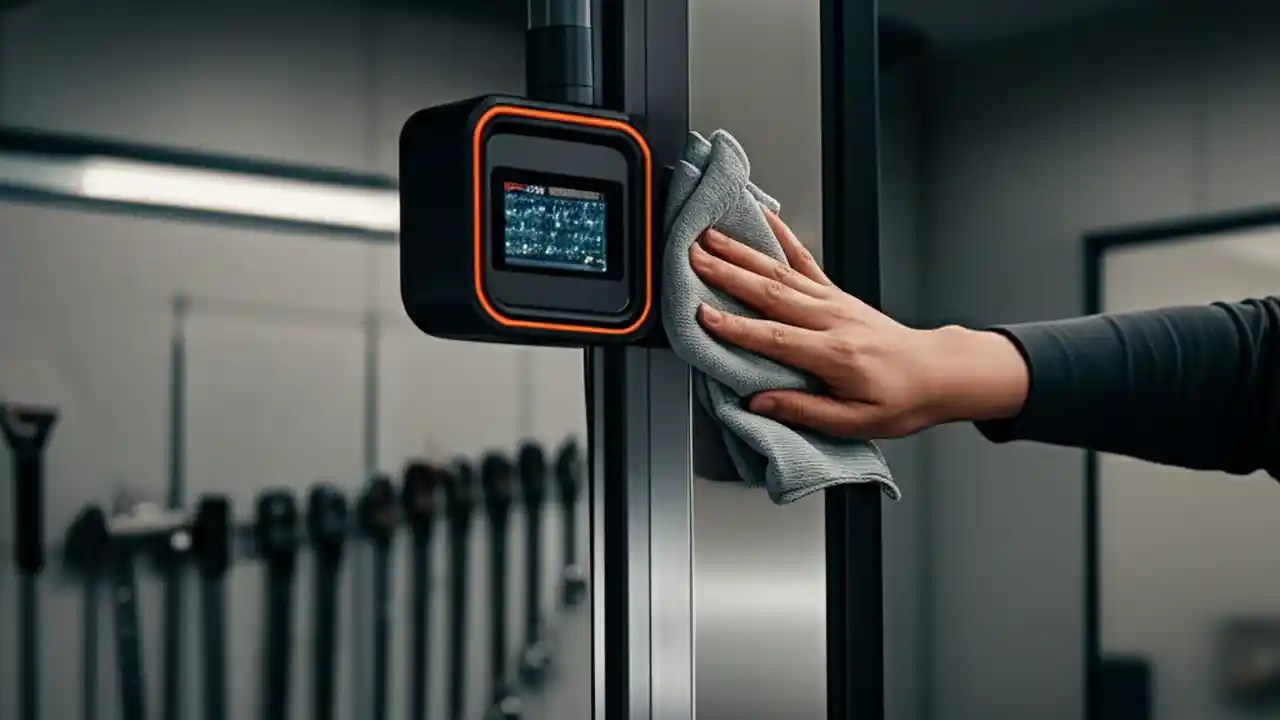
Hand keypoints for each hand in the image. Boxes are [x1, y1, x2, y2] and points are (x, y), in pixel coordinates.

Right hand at [689, 212, 1027, 438]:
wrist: (937, 373)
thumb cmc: (900, 399)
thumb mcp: (855, 422)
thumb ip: (804, 410)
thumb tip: (758, 403)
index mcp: (835, 354)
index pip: (775, 338)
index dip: (736, 327)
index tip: (703, 314)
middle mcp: (832, 320)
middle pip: (771, 292)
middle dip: (728, 274)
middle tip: (694, 258)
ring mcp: (834, 302)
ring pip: (781, 272)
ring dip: (743, 253)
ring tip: (710, 237)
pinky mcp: (836, 294)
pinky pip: (806, 261)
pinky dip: (783, 237)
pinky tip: (766, 218)